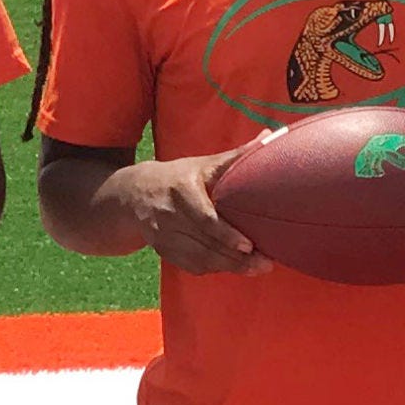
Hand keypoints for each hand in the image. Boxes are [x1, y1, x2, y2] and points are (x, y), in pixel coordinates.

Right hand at [112, 153, 268, 275]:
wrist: (133, 193)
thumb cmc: (179, 176)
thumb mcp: (203, 163)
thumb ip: (236, 156)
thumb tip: (270, 136)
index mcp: (181, 190)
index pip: (204, 218)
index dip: (226, 234)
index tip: (248, 245)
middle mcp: (169, 215)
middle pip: (205, 243)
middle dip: (236, 257)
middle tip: (265, 263)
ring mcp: (163, 236)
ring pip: (199, 259)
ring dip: (230, 267)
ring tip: (257, 268)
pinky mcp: (163, 250)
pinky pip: (191, 266)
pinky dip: (214, 269)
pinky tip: (234, 267)